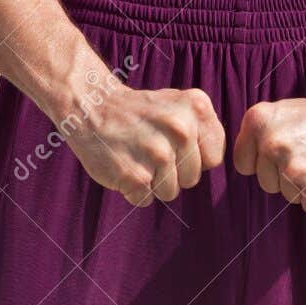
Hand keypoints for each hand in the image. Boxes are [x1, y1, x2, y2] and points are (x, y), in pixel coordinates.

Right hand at [64, 77, 225, 206]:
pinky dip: (133, 189)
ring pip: (171, 192)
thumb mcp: (179, 105)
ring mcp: (158, 153)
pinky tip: (124, 165)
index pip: (214, 159)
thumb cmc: (139, 112)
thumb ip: (203, 130)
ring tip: (136, 155)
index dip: (194, 158)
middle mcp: (181, 129)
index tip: (173, 144)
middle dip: (172, 171)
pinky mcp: (135, 176)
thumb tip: (214, 163)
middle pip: (192, 179)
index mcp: (197, 107)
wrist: (91, 106)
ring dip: (152, 181)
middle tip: (148, 148)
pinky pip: (146, 199)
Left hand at [233, 85, 305, 215]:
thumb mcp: (281, 112)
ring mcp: (297, 172)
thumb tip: (239, 169)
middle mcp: (274, 145)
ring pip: (287, 196)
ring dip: (304, 186)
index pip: (243, 164)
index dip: (263, 160)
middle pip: (265, 183)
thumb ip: (255, 137)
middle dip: (284, 174)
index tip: (287, 146)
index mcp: (259, 120)